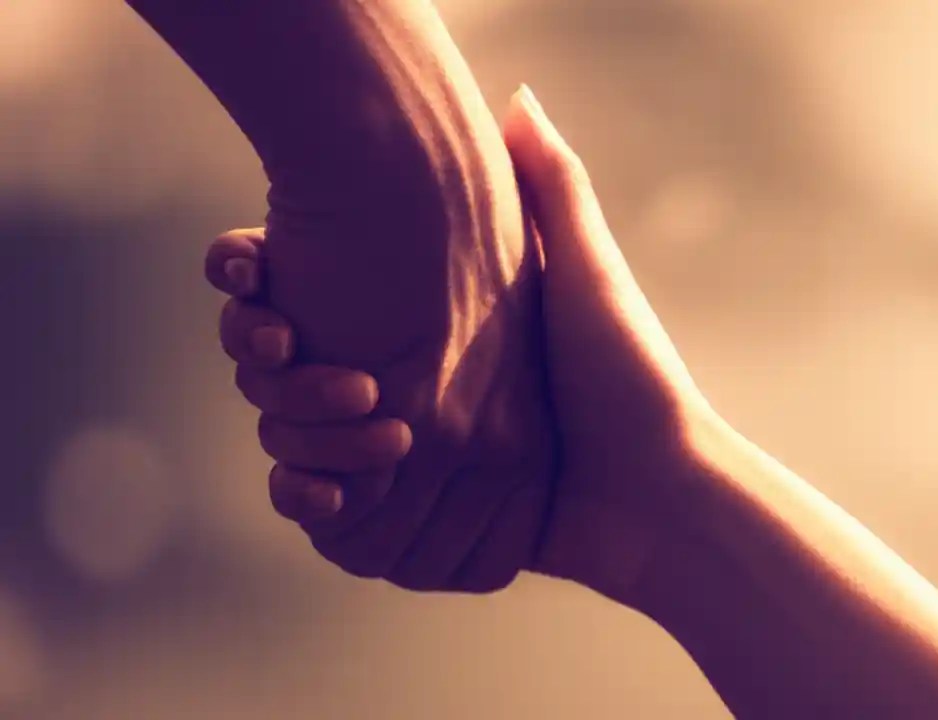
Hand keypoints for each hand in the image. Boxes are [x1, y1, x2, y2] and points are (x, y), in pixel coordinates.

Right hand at [209, 87, 714, 599]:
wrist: (662, 489)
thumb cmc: (627, 373)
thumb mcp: (588, 269)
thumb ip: (554, 188)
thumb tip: (516, 98)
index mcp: (448, 344)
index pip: (333, 317)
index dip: (275, 300)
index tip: (254, 268)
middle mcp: (424, 405)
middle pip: (302, 390)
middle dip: (276, 380)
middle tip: (280, 347)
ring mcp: (419, 473)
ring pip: (307, 451)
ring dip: (288, 437)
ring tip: (294, 425)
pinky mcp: (422, 535)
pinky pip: (342, 526)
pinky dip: (312, 506)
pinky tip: (318, 489)